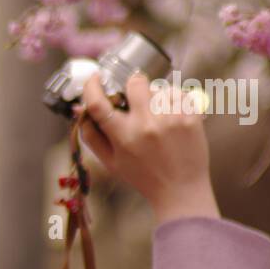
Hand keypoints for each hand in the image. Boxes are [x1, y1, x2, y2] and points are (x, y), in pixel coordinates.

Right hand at [76, 73, 220, 222]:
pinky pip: (179, 92)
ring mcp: (171, 118)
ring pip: (159, 86)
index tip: (95, 78)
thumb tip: (78, 110)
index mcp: (123, 136)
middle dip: (132, 86)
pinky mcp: (191, 116)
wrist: (180, 189)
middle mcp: (146, 125)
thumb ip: (92, 136)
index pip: (98, 102)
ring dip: (155, 95)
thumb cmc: (143, 176)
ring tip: (157, 114)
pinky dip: (174, 99)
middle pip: (134, 82)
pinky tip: (172, 115)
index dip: (92, 86)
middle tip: (136, 98)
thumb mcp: (110, 162)